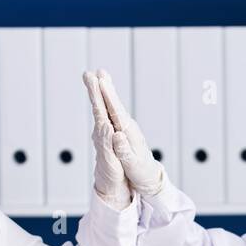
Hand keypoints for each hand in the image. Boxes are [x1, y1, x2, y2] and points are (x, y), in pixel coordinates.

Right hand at [83, 69, 164, 198]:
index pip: (115, 111)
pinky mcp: (123, 129)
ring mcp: (125, 126)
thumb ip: (124, 150)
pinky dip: (108, 101)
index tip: (99, 82)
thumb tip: (117, 135)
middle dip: (104, 88)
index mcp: (127, 132)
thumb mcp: (132, 164)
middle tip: (96, 71)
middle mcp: (127, 126)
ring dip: (106, 91)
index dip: (107, 96)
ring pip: (113, 105)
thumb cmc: (141, 171)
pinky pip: (113, 111)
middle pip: (113, 104)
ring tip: (99, 77)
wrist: (149, 174)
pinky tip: (104, 95)